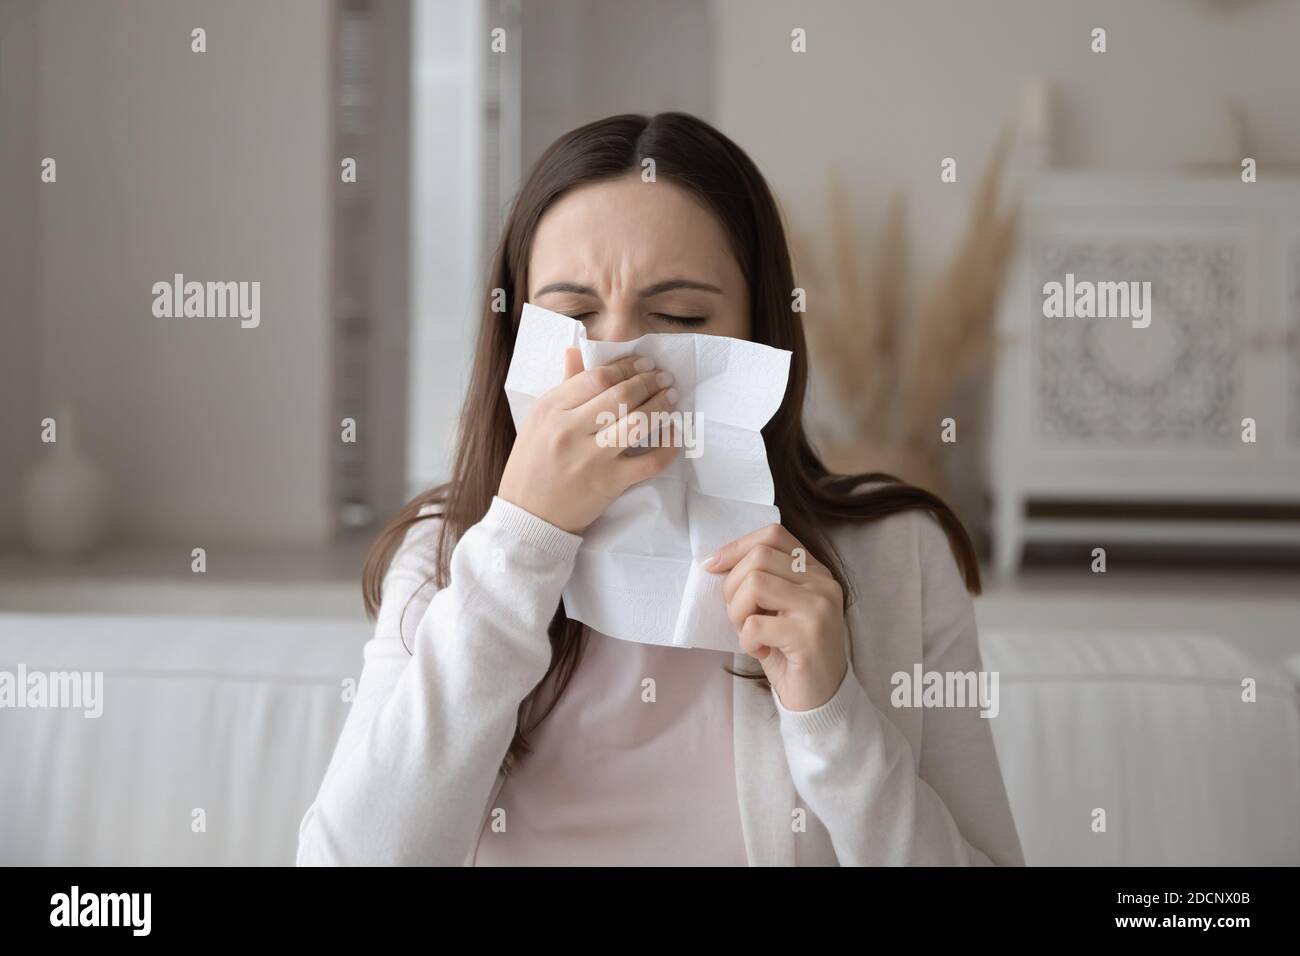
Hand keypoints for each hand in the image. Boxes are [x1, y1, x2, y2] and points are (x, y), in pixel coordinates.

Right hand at [499, 348, 680, 533]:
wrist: (528, 516)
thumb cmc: (531, 465)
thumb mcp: (538, 421)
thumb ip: (563, 386)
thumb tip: (575, 350)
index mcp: (551, 409)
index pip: (597, 377)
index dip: (627, 366)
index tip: (644, 362)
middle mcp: (570, 430)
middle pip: (621, 395)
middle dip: (650, 381)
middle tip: (665, 377)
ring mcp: (592, 457)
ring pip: (638, 423)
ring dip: (661, 406)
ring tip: (672, 397)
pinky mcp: (610, 483)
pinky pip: (650, 462)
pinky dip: (668, 446)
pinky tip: (674, 434)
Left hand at [706, 524, 848, 711]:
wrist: (820, 698)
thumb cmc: (790, 651)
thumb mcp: (777, 608)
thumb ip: (761, 580)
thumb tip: (716, 562)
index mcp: (816, 571)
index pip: (773, 535)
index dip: (737, 546)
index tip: (713, 566)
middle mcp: (823, 583)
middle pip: (759, 557)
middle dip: (732, 586)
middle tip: (737, 616)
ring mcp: (819, 608)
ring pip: (755, 583)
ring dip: (737, 612)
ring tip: (748, 632)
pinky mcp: (809, 637)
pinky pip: (755, 624)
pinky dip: (746, 641)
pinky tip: (761, 651)